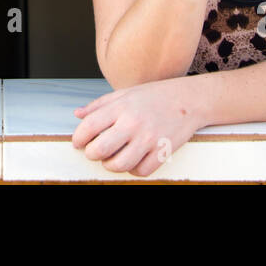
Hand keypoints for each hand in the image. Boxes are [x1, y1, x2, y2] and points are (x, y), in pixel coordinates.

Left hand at [71, 77, 204, 176]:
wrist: (189, 99)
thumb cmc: (154, 96)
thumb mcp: (124, 94)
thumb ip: (99, 105)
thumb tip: (77, 114)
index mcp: (121, 106)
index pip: (89, 126)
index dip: (78, 138)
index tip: (78, 142)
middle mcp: (133, 123)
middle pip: (100, 150)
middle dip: (91, 154)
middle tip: (94, 151)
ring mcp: (149, 138)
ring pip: (119, 165)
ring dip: (110, 165)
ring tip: (112, 158)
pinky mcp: (163, 151)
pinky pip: (140, 171)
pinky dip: (133, 169)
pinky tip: (132, 160)